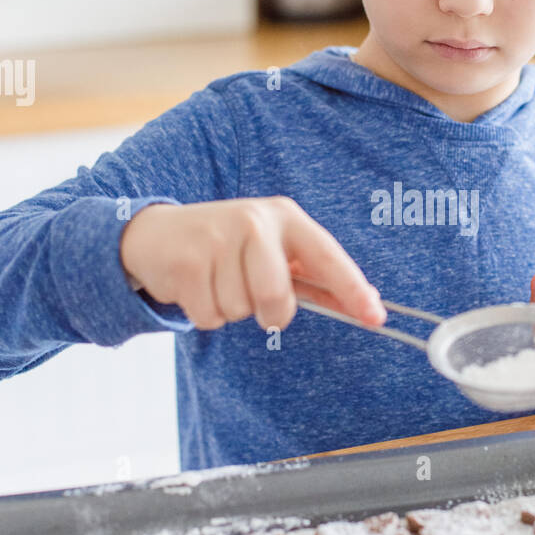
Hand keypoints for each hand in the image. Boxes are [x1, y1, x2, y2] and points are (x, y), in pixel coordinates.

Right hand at [119, 196, 386, 332]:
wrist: (157, 234)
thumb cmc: (230, 248)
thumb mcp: (274, 252)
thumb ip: (316, 279)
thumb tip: (366, 305)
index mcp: (284, 217)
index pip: (326, 256)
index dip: (352, 289)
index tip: (376, 317)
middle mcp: (254, 221)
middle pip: (276, 298)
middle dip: (269, 313)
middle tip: (254, 298)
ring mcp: (216, 239)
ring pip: (241, 311)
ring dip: (231, 309)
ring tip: (217, 281)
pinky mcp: (186, 261)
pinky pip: (210, 316)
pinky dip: (205, 313)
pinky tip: (196, 286)